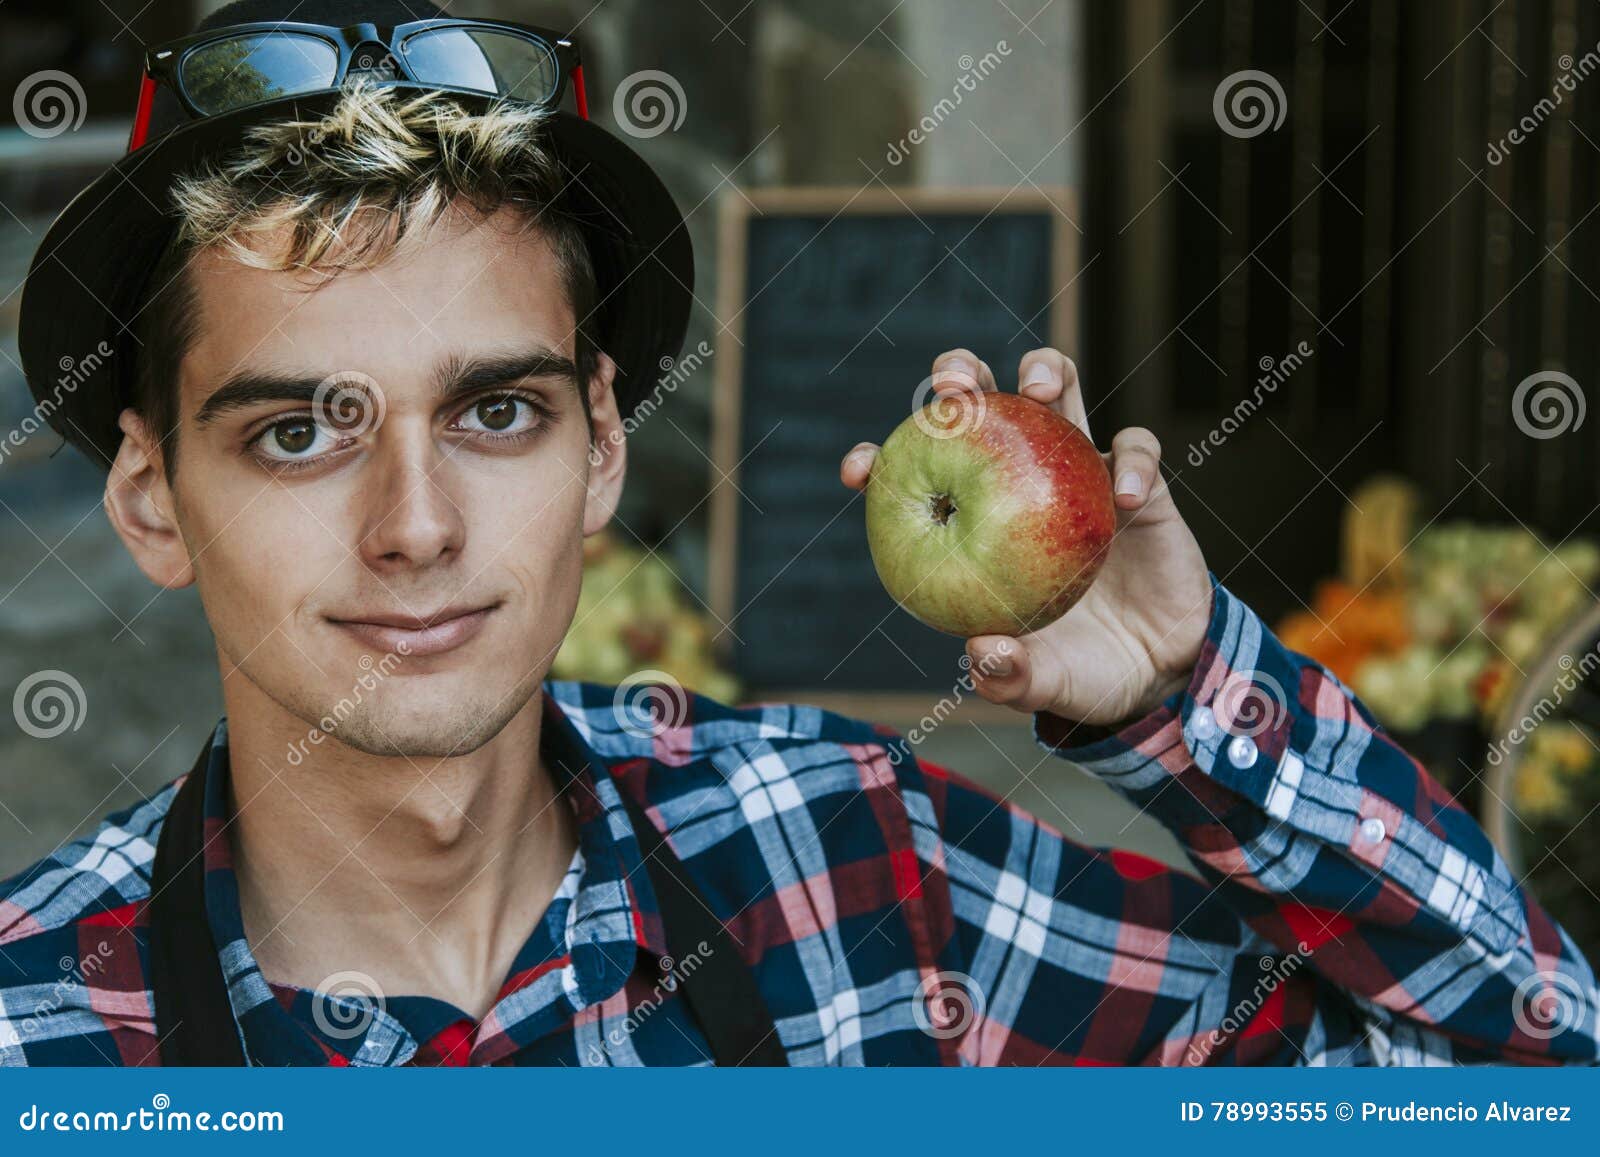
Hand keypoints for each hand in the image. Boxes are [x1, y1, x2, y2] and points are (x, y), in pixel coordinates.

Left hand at [840, 348, 1212, 725]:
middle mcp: (1021, 482)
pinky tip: (1125, 498)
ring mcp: (1079, 474)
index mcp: (975, 524)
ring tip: (1037, 391)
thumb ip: (1011, 677)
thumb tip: (983, 653)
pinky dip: (1132, 462)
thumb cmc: (1079, 672)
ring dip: (1045, 372)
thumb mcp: (1043, 684)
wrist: (1158, 674)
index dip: (879, 461)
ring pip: (1059, 391)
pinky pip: (1136, 450)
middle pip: (983, 401)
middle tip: (953, 388)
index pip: (915, 475)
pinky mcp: (1140, 484)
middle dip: (959, 374)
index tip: (858, 471)